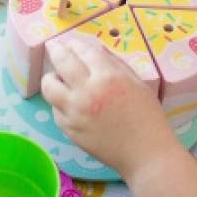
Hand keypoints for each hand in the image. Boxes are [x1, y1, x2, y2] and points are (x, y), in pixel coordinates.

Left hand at [42, 40, 177, 179]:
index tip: (72, 43)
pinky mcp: (69, 130)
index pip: (84, 51)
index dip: (76, 44)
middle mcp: (87, 92)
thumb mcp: (137, 83)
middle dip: (56, 50)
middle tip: (54, 47)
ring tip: (57, 78)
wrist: (145, 153)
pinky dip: (60, 102)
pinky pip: (56, 110)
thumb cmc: (147, 117)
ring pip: (49, 87)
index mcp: (108, 77)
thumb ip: (115, 64)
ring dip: (52, 78)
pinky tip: (69, 102)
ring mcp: (74, 112)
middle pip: (62, 62)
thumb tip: (95, 51)